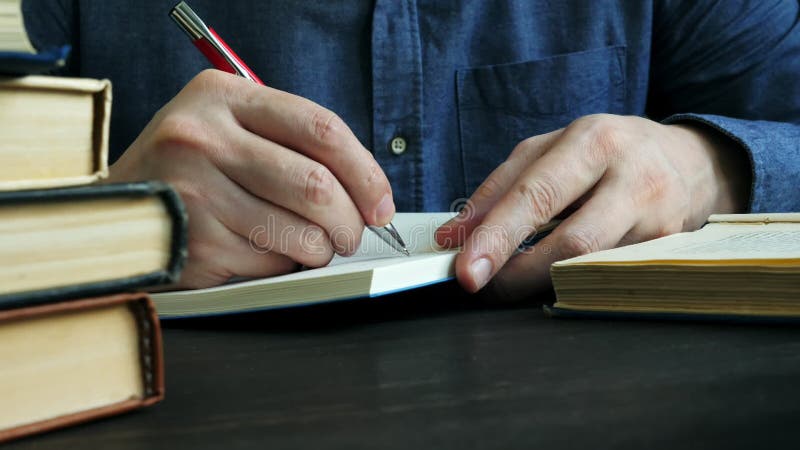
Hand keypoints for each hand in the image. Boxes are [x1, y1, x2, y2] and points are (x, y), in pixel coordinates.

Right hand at [109, 70, 395, 287]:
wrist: (112, 210)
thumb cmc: (187, 168)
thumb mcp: (227, 126)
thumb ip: (290, 142)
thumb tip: (367, 191)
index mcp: (222, 97)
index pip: (321, 129)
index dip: (366, 172)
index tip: (380, 202)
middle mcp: (203, 140)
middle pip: (316, 186)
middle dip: (350, 221)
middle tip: (352, 234)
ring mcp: (194, 194)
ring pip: (299, 234)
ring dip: (322, 250)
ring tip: (315, 247)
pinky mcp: (193, 245)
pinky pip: (270, 266)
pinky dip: (285, 267)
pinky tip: (270, 256)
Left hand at [435, 114, 749, 298]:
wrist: (692, 162)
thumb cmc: (607, 154)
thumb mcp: (550, 152)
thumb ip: (499, 189)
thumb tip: (452, 236)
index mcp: (593, 142)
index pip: (538, 195)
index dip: (497, 236)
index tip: (465, 269)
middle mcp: (631, 177)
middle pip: (572, 240)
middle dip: (517, 272)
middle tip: (479, 287)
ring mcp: (658, 219)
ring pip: (593, 267)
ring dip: (541, 282)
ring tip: (507, 283)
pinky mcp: (669, 251)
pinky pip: (610, 277)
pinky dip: (571, 284)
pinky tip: (551, 281)